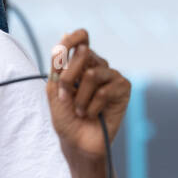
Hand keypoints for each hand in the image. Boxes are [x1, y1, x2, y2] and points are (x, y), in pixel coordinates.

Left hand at [45, 29, 129, 160]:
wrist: (78, 143)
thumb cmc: (66, 118)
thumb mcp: (55, 90)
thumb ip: (59, 65)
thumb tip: (65, 33)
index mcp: (79, 62)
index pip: (81, 37)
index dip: (74, 37)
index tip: (63, 46)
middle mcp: (97, 65)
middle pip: (83, 54)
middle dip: (68, 79)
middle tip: (66, 98)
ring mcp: (111, 75)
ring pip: (92, 74)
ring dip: (80, 97)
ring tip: (80, 110)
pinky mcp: (123, 88)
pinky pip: (105, 91)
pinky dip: (93, 106)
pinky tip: (93, 114)